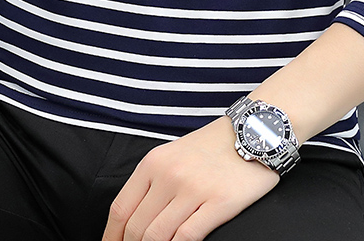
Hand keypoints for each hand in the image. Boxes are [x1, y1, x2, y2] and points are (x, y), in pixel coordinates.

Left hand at [102, 117, 278, 240]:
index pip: (121, 209)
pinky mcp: (219, 203)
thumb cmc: (211, 148)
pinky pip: (187, 237)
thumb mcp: (172, 155)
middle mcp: (169, 175)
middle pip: (136, 228)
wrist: (252, 133)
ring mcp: (193, 189)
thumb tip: (131, 221)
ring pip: (158, 237)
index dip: (111, 237)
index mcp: (153, 163)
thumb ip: (151, 184)